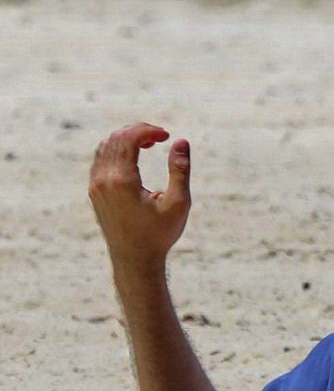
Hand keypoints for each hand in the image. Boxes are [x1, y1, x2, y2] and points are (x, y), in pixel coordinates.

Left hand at [89, 123, 191, 270]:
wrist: (134, 259)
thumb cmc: (159, 234)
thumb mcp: (178, 203)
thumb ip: (180, 170)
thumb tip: (181, 142)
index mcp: (121, 181)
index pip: (128, 139)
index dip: (148, 130)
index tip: (167, 136)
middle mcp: (103, 180)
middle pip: (115, 138)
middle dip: (138, 131)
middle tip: (160, 137)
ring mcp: (95, 186)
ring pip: (104, 147)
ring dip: (126, 139)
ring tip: (149, 144)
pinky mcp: (94, 191)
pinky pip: (100, 159)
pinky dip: (117, 150)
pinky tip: (135, 156)